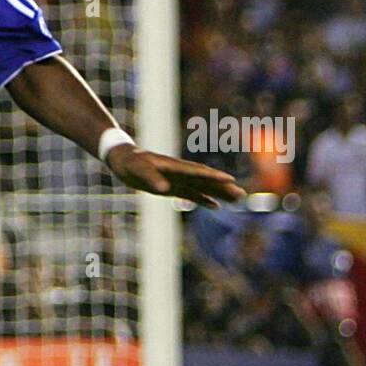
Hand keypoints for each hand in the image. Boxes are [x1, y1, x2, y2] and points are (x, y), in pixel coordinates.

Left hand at [106, 144, 244, 208]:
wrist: (123, 159)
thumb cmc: (130, 162)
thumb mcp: (138, 170)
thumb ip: (151, 178)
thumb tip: (164, 189)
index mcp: (175, 167)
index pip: (198, 172)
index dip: (213, 177)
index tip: (230, 180)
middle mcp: (180, 173)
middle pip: (206, 181)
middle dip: (224, 188)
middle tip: (242, 196)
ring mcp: (178, 180)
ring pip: (203, 188)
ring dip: (219, 193)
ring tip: (238, 200)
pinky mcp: (172, 187)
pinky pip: (192, 194)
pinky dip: (204, 200)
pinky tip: (216, 206)